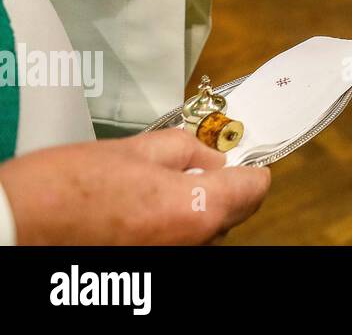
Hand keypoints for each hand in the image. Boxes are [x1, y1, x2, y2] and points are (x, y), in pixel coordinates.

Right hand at [0, 129, 270, 244]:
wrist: (15, 226)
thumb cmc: (67, 186)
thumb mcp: (135, 148)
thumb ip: (187, 150)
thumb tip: (212, 157)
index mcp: (196, 207)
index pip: (255, 188)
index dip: (250, 168)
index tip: (240, 158)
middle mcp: (193, 245)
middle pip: (232, 213)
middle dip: (218, 189)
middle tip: (188, 168)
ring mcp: (172, 263)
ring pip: (204, 233)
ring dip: (192, 212)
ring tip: (150, 193)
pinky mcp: (150, 274)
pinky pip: (177, 246)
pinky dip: (169, 231)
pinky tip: (136, 215)